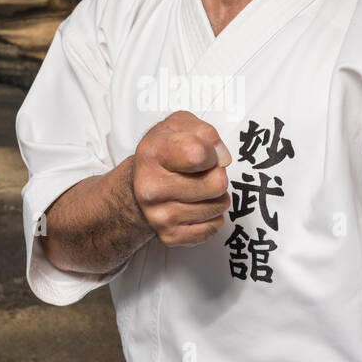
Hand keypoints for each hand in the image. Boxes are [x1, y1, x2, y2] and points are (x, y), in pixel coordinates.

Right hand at [132, 110, 232, 246]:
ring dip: (216, 197)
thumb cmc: (164, 152)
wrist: (139, 185)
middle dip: (218, 176)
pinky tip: (196, 206)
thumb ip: (205, 132)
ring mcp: (159, 215)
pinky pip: (213, 227)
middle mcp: (151, 188)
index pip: (198, 154)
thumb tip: (222, 159)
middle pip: (216, 184)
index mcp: (152, 154)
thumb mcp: (178, 126)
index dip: (212, 153)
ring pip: (218, 206)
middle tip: (203, 173)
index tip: (205, 154)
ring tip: (199, 188)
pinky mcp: (169, 235)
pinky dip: (212, 217)